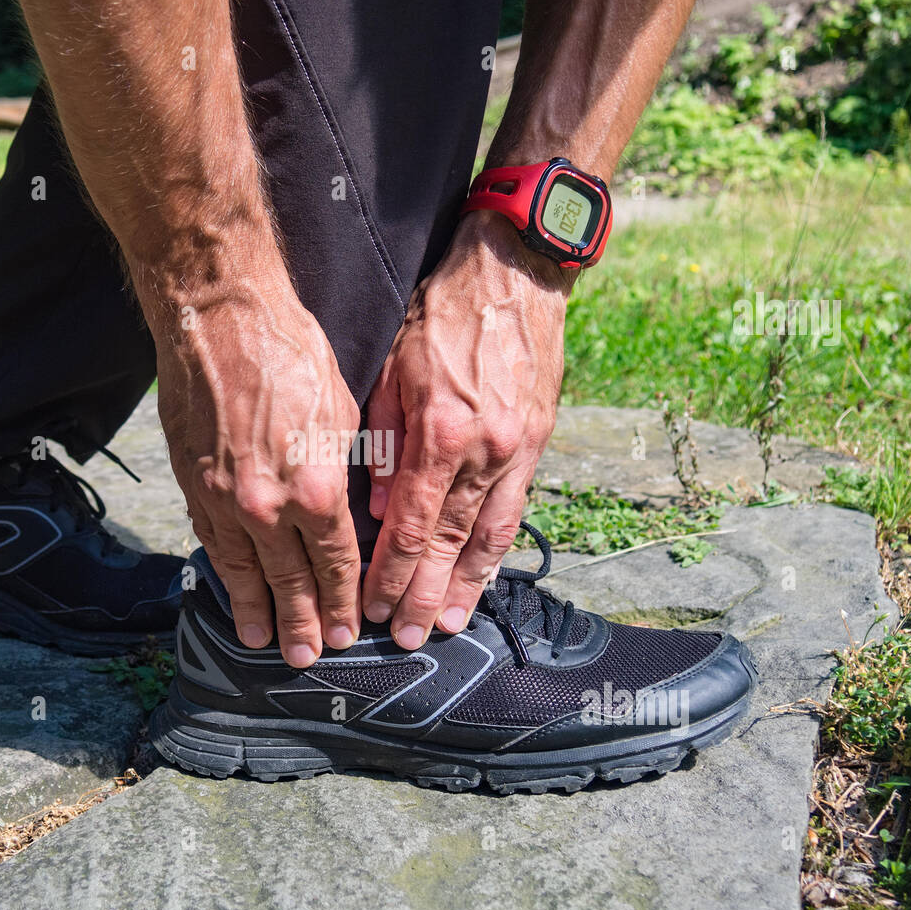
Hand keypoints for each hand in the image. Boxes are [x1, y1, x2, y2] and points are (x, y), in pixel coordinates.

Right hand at [156, 269, 362, 667]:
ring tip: (264, 643)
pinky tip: (231, 591)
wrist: (220, 319)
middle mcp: (270, 507)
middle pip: (291, 581)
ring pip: (245, 572)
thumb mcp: (345, 413)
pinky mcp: (194, 485)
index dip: (343, 601)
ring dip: (258, 612)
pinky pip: (212, 542)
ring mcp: (226, 500)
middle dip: (303, 623)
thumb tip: (349, 512)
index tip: (349, 628)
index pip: (337, 564)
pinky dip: (225, 574)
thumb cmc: (293, 353)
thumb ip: (345, 472)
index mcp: (318, 491)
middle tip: (310, 655)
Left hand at [362, 212, 572, 647]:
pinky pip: (515, 510)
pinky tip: (482, 575)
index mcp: (439, 432)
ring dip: (466, 586)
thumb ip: (383, 444)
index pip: (408, 526)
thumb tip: (376, 509)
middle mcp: (483, 451)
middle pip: (448, 544)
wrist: (513, 272)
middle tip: (407, 637)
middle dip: (424, 596)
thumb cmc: (438, 314)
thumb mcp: (393, 370)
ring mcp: (516, 450)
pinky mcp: (537, 442)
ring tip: (448, 623)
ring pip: (488, 536)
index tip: (373, 608)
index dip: (391, 574)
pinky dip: (496, 549)